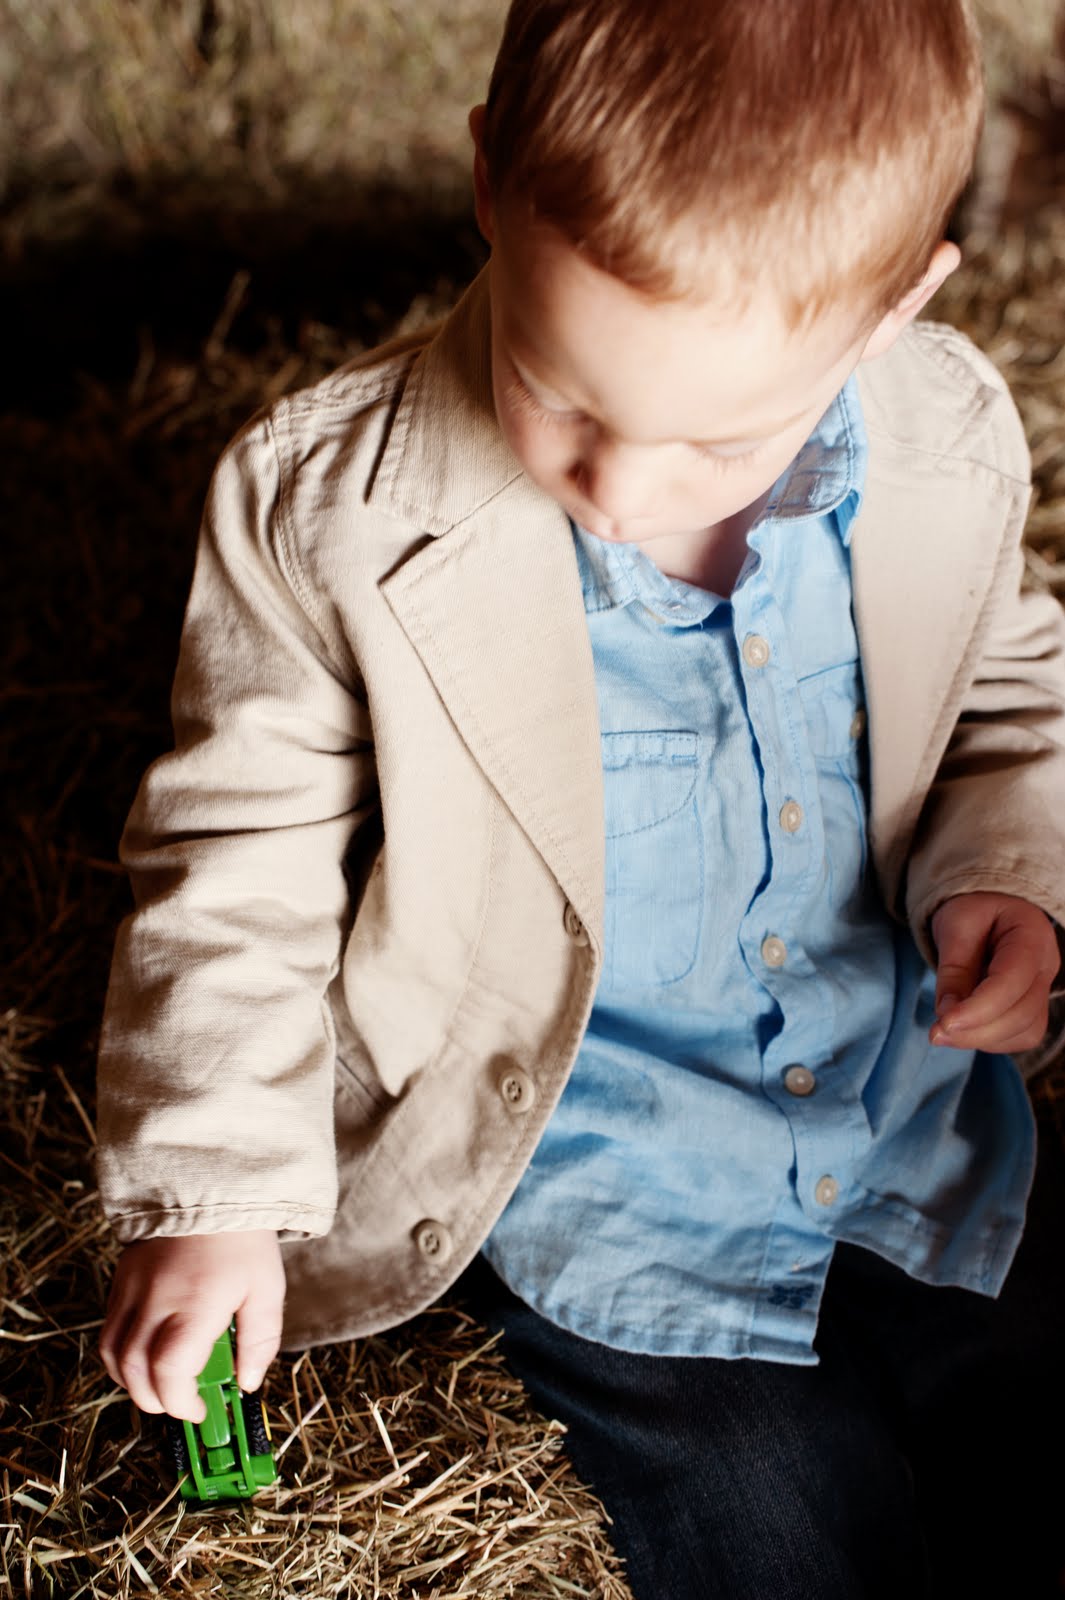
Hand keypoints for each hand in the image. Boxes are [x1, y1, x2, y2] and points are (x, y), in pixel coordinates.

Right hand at [100, 1230, 285, 1420]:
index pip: (170, 1372)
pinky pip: (109, 1328)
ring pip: (112, 1354)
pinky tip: (149, 1351)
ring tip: (163, 1381)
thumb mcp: (266, 1288)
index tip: (200, 1408)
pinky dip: (122, 1353)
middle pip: (134, 1372)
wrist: (212, 1183)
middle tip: (182, 1402)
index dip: (180, 1402)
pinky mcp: (121, 1277)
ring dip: (132, 1381)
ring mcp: (132, 1287)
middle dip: (155, 1400)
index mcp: (195, 1304)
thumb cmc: (244, 1238)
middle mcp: (156, 1299)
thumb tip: (246, 1383)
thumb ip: (259, 1341)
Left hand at [930, 892, 1059, 1051]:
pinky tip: (962, 1028)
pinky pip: (1016, 1038)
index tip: (943, 1023)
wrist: (987, 908)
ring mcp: (1042, 991)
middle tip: (935, 1033)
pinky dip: (987, 1040)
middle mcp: (1045, 967)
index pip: (1011, 981)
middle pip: (1022, 1014)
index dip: (978, 1009)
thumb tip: (947, 1014)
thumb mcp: (956, 925)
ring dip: (980, 1039)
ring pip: (1023, 1032)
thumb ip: (953, 968)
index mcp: (1032, 936)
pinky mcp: (1031, 1010)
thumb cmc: (972, 910)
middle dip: (976, 1030)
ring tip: (943, 1030)